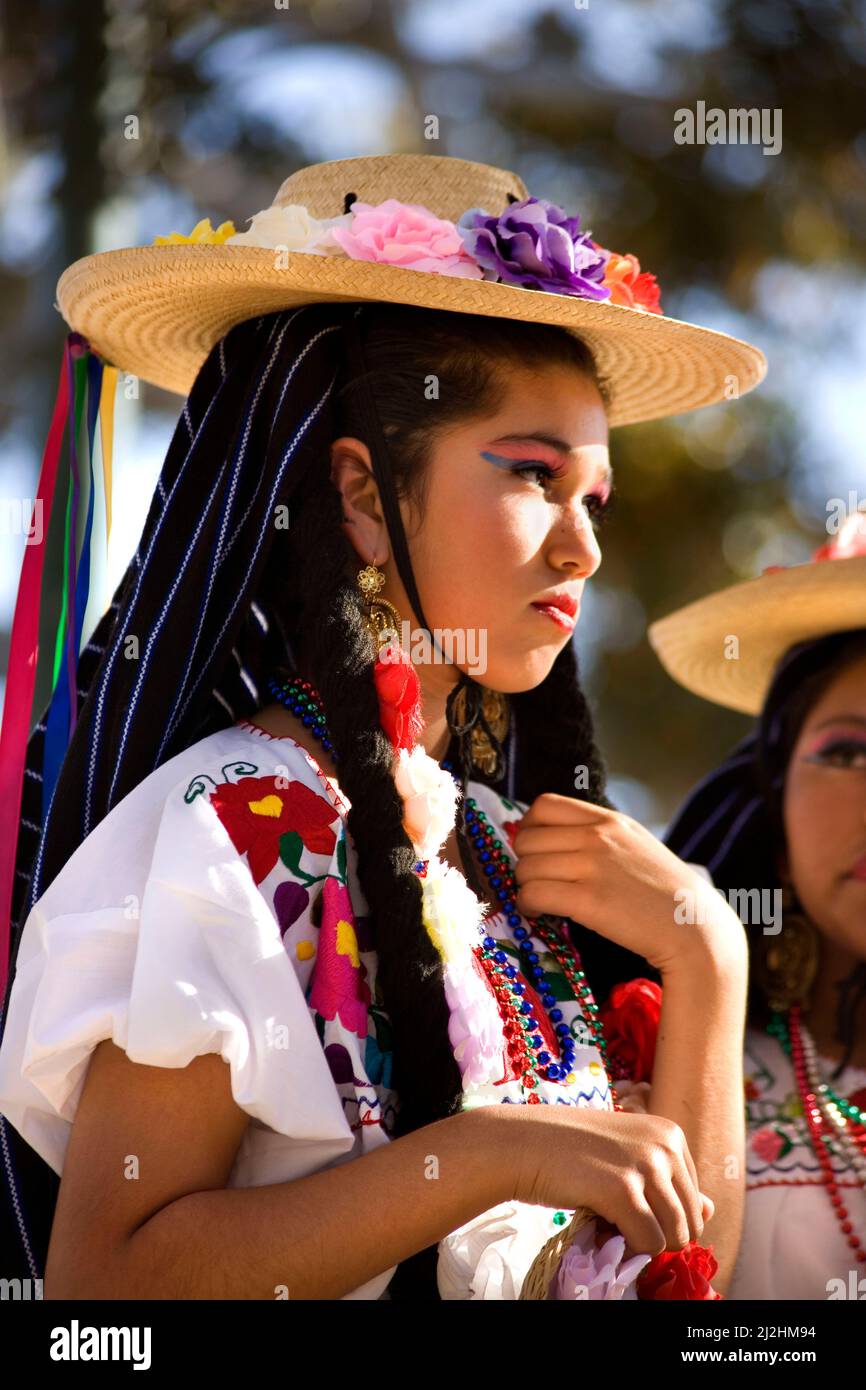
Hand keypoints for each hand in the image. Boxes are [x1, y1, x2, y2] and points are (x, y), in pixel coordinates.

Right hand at [503, 1103, 713, 1255]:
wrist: (521, 1143)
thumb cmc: (570, 1150)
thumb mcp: (626, 1157)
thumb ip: (670, 1182)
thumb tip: (710, 1210)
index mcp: (670, 1134)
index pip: (694, 1198)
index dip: (660, 1213)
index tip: (625, 1200)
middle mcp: (665, 1144)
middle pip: (690, 1221)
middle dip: (656, 1232)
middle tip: (616, 1217)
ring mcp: (646, 1165)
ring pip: (676, 1236)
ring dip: (643, 1243)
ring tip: (610, 1222)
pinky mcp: (624, 1190)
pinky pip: (650, 1244)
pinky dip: (629, 1249)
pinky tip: (603, 1227)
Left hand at [512, 793, 745, 973]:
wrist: (697, 929)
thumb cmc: (668, 895)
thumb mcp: (636, 846)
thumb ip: (600, 837)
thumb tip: (553, 841)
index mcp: (610, 820)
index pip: (544, 805)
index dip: (530, 829)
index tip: (537, 852)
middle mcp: (598, 836)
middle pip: (526, 839)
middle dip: (525, 863)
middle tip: (539, 882)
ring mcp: (592, 866)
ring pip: (525, 868)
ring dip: (525, 887)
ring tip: (541, 902)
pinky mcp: (588, 900)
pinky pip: (532, 894)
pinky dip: (527, 906)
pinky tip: (540, 914)